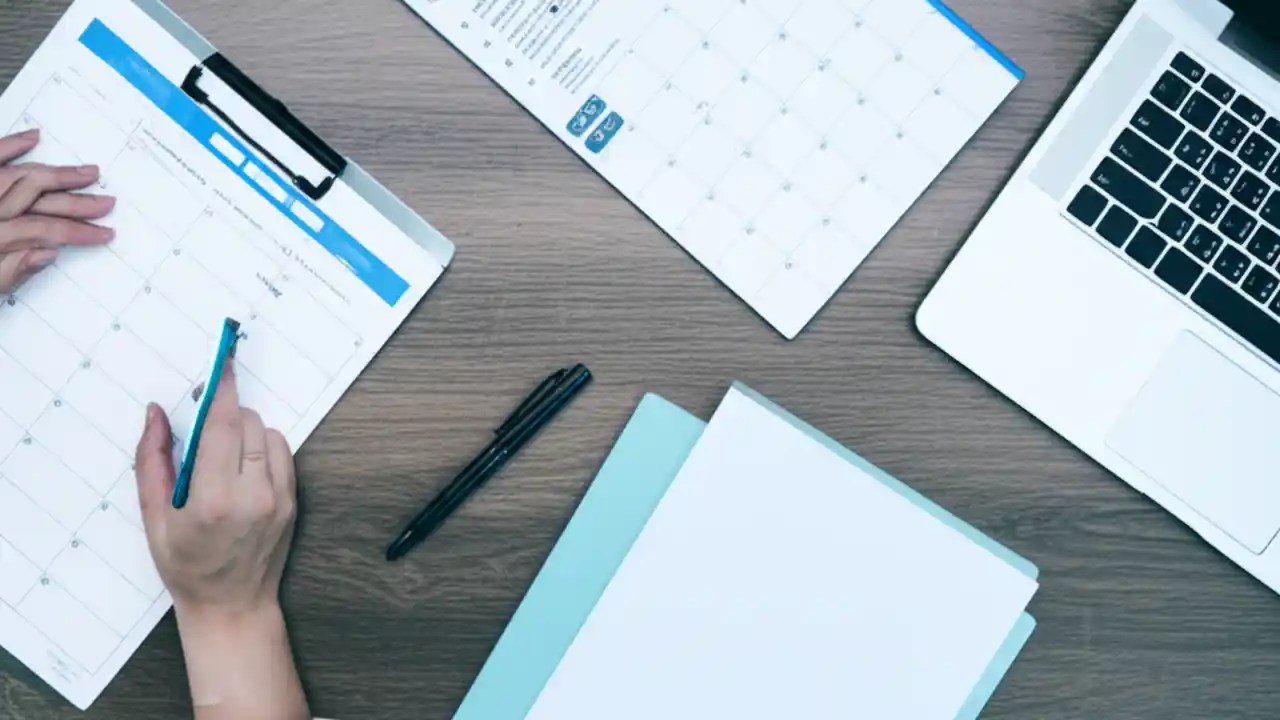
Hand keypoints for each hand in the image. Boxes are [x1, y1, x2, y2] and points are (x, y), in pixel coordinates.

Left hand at [0, 129, 114, 291]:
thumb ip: (10, 273)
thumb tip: (47, 254)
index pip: (42, 229)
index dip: (78, 232)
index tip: (103, 234)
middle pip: (35, 196)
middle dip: (76, 200)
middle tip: (105, 202)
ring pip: (16, 174)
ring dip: (53, 171)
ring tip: (84, 172)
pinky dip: (10, 145)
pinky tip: (31, 138)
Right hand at [134, 364, 308, 719]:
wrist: (231, 606)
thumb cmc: (186, 566)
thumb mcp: (155, 516)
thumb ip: (152, 459)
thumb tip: (157, 413)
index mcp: (214, 499)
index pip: (224, 425)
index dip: (222, 390)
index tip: (220, 364)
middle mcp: (254, 495)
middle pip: (249, 423)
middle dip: (227, 413)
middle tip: (205, 422)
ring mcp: (279, 498)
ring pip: (269, 435)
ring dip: (246, 432)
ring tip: (222, 457)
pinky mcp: (294, 502)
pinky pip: (283, 454)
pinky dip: (264, 450)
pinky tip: (242, 470)